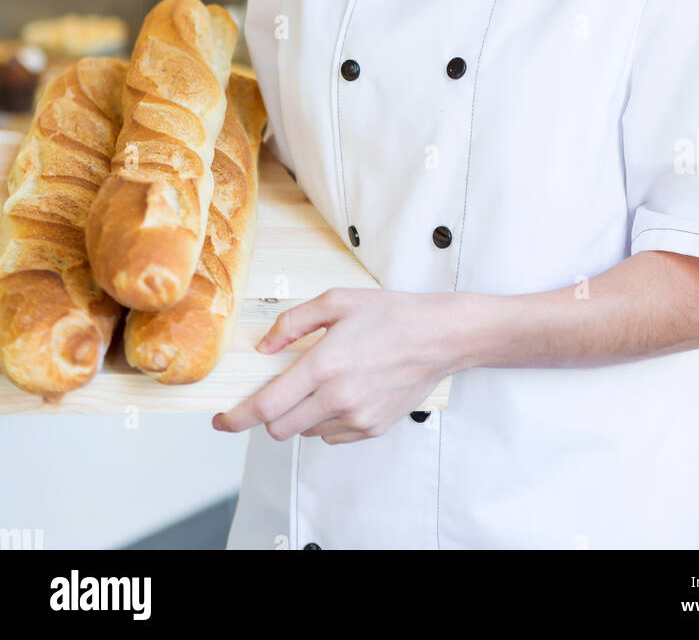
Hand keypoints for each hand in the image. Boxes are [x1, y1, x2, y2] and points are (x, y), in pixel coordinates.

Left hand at [211, 287, 457, 444]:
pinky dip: (326, 420)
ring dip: (300, 415)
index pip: (266, 406)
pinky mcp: (372, 428)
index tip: (220, 421)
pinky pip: (332, 435)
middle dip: (268, 416)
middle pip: (279, 429)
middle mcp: (338, 399)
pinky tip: (343, 392)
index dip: (235, 419)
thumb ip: (292, 323)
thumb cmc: (390, 314)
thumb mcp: (337, 301)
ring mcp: (357, 418)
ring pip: (305, 433)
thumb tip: (264, 348)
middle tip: (276, 392)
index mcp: (324, 366)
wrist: (439, 336)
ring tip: (322, 383)